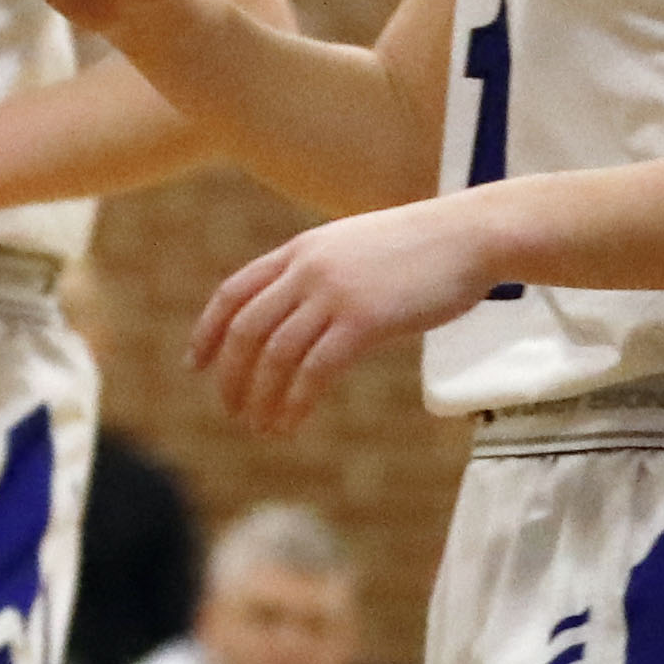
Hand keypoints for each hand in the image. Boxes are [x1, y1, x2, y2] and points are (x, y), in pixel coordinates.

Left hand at [191, 198, 499, 433]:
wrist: (468, 236)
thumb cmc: (419, 248)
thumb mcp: (352, 248)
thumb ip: (320, 272)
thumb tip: (300, 309)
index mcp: (298, 250)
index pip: (233, 292)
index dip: (209, 331)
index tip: (196, 364)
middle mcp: (306, 269)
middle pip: (246, 329)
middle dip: (231, 374)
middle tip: (230, 409)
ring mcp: (334, 294)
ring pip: (275, 354)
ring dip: (261, 396)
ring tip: (260, 427)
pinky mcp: (365, 321)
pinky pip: (315, 370)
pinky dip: (295, 401)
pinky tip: (291, 424)